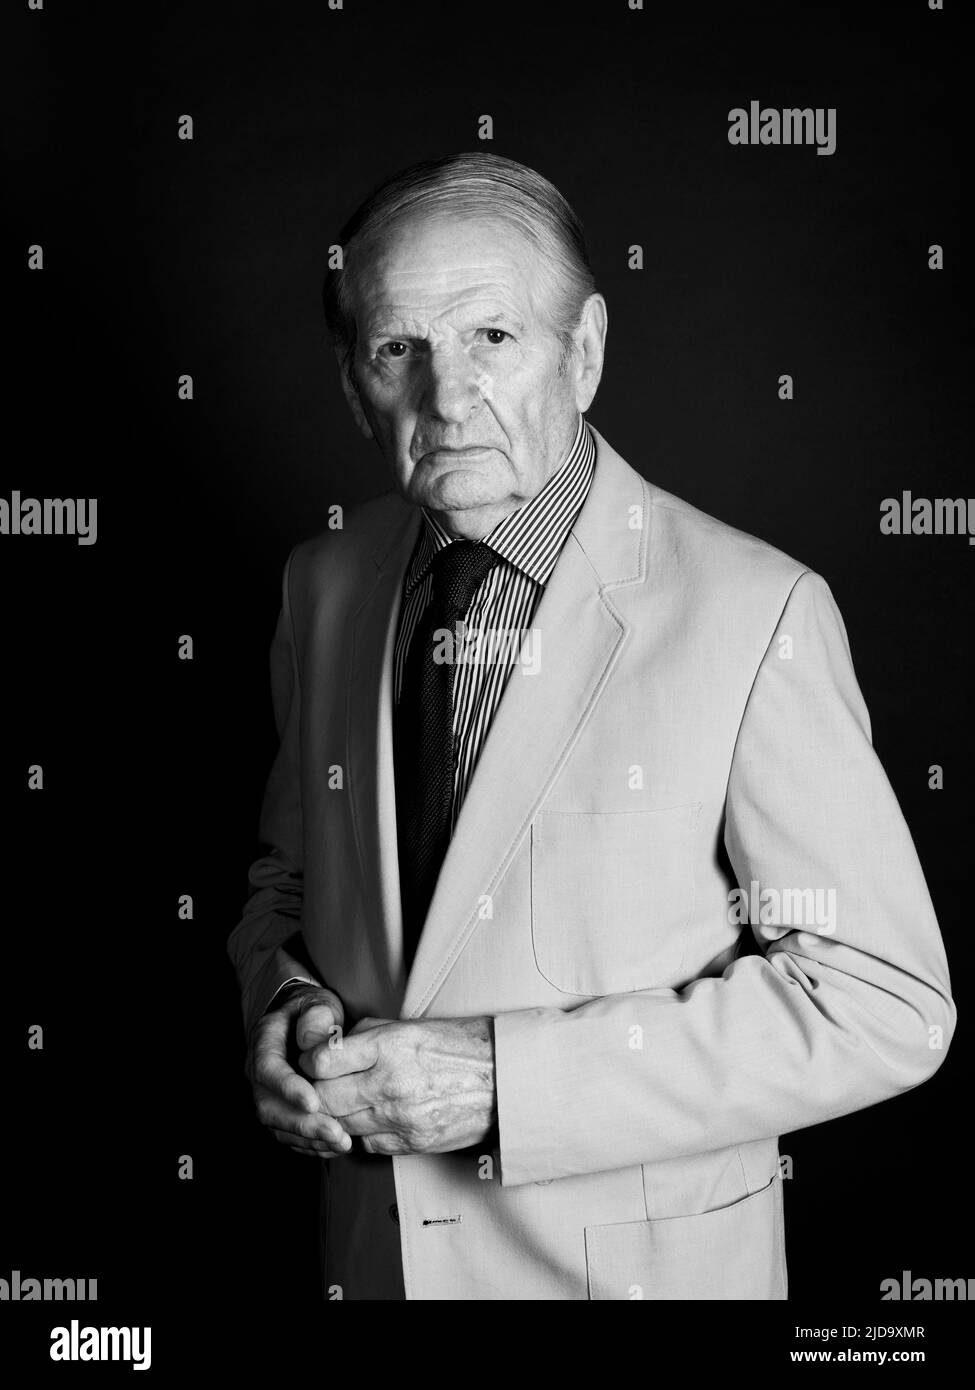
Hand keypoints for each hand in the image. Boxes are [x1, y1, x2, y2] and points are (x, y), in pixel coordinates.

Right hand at [245, 986, 352, 1158]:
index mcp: (264, 1041)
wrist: (306, 1021)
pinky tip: (336, 1146)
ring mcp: (267, 1093)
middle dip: (301, 1123)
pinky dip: (310, 1144)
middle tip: (335, 1132)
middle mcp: (258, 1071)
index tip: (313, 1102)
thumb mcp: (318, 1003)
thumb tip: (310, 1043)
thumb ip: (316, 1017)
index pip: (267, 1068)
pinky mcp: (279, 1109)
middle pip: (268, 1105)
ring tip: (342, 1143)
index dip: (287, 1088)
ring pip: (277, 1125)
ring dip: (308, 1138)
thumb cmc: (314, 1012)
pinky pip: (288, 1134)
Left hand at [298, 1016, 496, 1156]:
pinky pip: (366, 1145)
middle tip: (318, 1087)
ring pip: (341, 1126)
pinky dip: (361, 1134)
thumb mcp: (410, 1025)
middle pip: (324, 1099)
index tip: (313, 1061)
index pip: (322, 1060)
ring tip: (345, 1102)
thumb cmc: (457, 1044)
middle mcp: (391, 1084)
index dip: (309, 1061)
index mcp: (390, 1046)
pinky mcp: (412, 1143)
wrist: (505, 1077)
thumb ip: (365, 1036)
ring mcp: (401, 1118)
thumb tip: (329, 1048)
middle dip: (314, 1094)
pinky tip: (370, 1119)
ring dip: (335, 1117)